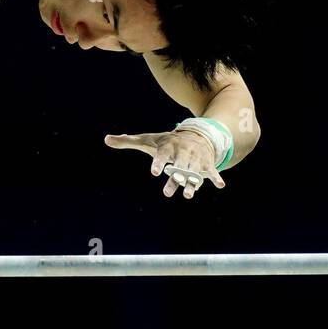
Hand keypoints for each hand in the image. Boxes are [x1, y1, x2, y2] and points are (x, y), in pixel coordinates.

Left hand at [104, 128, 226, 198]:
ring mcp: (195, 159)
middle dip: (175, 177)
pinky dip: (216, 177)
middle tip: (168, 192)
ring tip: (188, 195)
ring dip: (191, 183)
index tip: (154, 172)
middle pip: (178, 167)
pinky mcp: (206, 164)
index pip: (161, 154)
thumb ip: (128, 141)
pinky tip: (220, 185)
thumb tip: (106, 139)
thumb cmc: (167, 141)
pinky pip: (212, 171)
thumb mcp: (149, 139)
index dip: (158, 162)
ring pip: (193, 172)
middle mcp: (182, 153)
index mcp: (167, 146)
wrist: (196, 133)